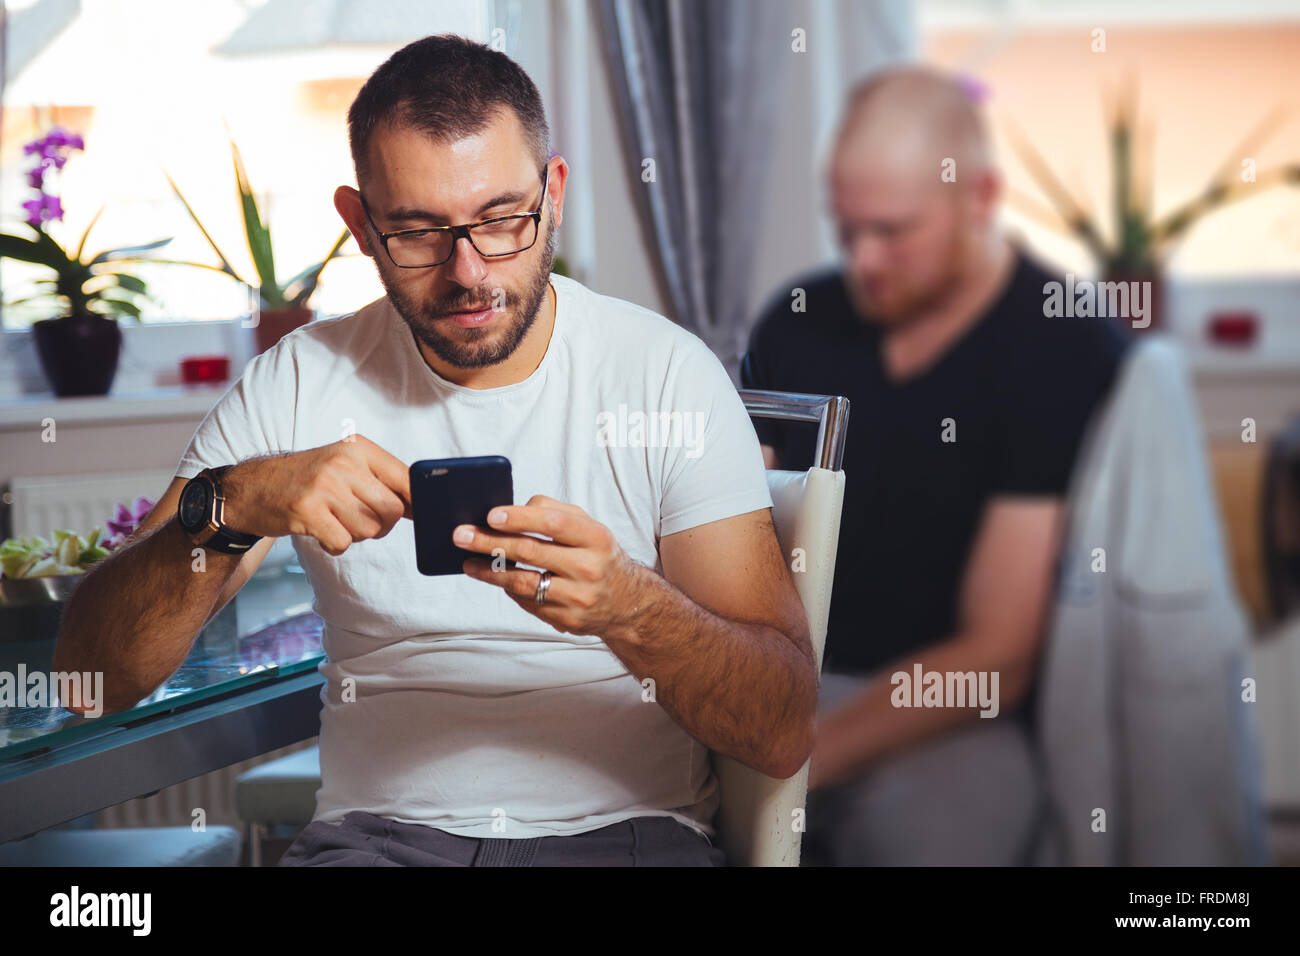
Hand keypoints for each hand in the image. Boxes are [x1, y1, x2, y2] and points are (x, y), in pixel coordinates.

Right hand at [222, 435, 411, 555]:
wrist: (252, 488)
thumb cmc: (308, 480)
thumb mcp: (345, 466)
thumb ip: (382, 481)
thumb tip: (421, 506)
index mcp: (358, 449)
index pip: (406, 478)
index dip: (416, 503)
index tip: (414, 514)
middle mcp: (343, 463)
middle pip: (392, 510)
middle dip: (383, 525)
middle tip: (361, 521)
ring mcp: (324, 486)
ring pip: (370, 529)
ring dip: (356, 535)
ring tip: (336, 521)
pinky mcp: (307, 511)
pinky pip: (343, 542)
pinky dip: (336, 545)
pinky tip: (322, 532)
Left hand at [455, 494, 648, 637]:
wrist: (627, 602)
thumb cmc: (597, 555)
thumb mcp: (587, 527)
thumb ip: (552, 511)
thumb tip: (512, 510)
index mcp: (596, 538)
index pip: (554, 524)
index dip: (520, 518)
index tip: (490, 515)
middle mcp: (590, 568)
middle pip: (532, 552)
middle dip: (491, 543)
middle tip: (461, 535)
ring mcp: (579, 598)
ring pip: (524, 583)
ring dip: (490, 572)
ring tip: (468, 563)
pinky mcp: (568, 621)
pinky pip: (528, 603)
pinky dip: (508, 590)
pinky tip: (495, 579)